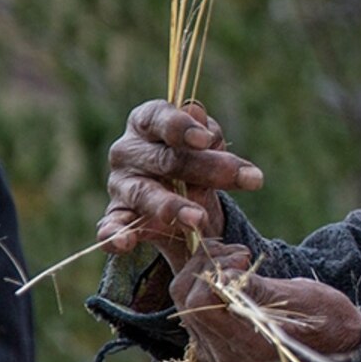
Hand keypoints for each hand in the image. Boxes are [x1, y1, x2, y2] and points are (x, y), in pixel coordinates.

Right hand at [101, 100, 263, 256]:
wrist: (182, 199)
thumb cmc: (194, 160)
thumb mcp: (206, 147)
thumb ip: (208, 139)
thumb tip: (205, 128)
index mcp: (147, 123)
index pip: (159, 118)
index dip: (180, 127)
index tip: (205, 140)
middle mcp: (127, 151)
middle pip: (166, 159)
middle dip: (207, 170)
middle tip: (248, 179)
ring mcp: (120, 185)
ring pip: (144, 193)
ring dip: (171, 206)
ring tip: (197, 219)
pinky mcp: (117, 215)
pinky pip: (111, 227)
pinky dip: (115, 235)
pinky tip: (124, 243)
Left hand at [172, 245, 360, 361]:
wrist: (333, 335)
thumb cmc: (324, 316)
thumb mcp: (297, 297)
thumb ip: (256, 289)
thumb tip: (224, 275)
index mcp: (242, 345)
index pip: (199, 303)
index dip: (213, 273)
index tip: (243, 257)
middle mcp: (221, 350)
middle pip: (184, 297)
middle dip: (205, 265)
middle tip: (240, 253)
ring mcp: (214, 343)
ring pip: (184, 295)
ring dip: (205, 267)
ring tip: (237, 257)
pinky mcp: (212, 333)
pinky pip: (193, 299)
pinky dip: (206, 276)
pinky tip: (231, 268)